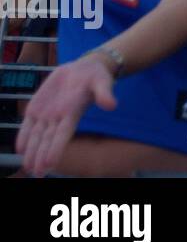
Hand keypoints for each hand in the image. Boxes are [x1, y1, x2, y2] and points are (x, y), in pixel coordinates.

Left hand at [17, 54, 117, 176]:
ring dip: (32, 151)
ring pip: (36, 135)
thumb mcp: (103, 82)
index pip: (63, 134)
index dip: (56, 149)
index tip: (50, 164)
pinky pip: (28, 124)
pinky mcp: (37, 107)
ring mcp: (46, 113)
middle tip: (38, 173)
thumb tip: (112, 106)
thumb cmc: (96, 77)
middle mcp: (58, 117)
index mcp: (72, 113)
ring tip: (28, 167)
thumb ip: (104, 93)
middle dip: (42, 156)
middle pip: (48, 140)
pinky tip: (20, 149)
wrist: (83, 68)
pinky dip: (23, 136)